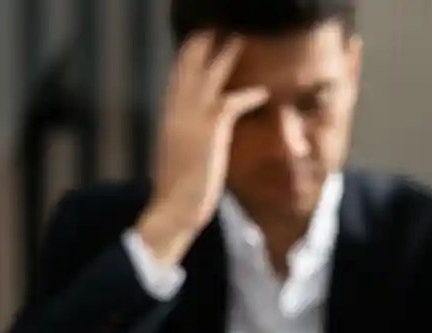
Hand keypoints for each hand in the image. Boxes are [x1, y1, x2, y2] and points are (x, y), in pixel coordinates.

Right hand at [136, 33, 269, 265]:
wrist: (173, 207)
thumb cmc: (177, 186)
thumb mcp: (176, 150)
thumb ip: (183, 131)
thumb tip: (191, 126)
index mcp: (168, 113)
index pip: (178, 72)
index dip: (190, 53)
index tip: (201, 38)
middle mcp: (176, 109)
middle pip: (189, 61)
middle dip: (204, 40)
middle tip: (219, 26)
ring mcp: (192, 116)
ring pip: (211, 72)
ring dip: (228, 53)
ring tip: (241, 38)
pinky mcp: (210, 129)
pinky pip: (233, 101)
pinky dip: (249, 94)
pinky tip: (263, 92)